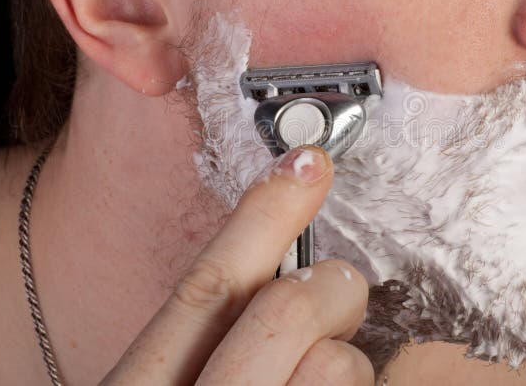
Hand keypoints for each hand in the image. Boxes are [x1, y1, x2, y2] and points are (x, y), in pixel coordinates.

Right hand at [99, 146, 372, 384]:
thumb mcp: (158, 382)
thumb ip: (203, 331)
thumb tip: (277, 268)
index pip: (207, 287)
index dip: (264, 216)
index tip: (307, 163)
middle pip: (287, 311)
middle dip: (332, 289)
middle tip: (337, 297)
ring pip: (339, 364)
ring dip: (341, 359)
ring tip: (309, 377)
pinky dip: (367, 385)